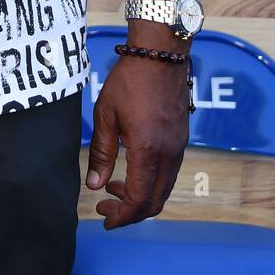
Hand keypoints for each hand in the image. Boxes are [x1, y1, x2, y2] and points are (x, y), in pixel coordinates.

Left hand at [85, 55, 189, 228]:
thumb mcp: (105, 115)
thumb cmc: (129, 81)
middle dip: (131, 212)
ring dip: (141, 196)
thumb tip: (94, 185)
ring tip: (113, 186)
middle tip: (106, 206)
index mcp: (148, 151)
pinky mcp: (181, 139)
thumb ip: (101, 153)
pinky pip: (169, 172)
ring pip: (164, 188)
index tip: (105, 219)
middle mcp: (169, 154)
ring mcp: (178, 147)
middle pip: (155, 201)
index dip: (122, 215)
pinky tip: (131, 169)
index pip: (139, 199)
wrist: (160, 55)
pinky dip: (151, 181)